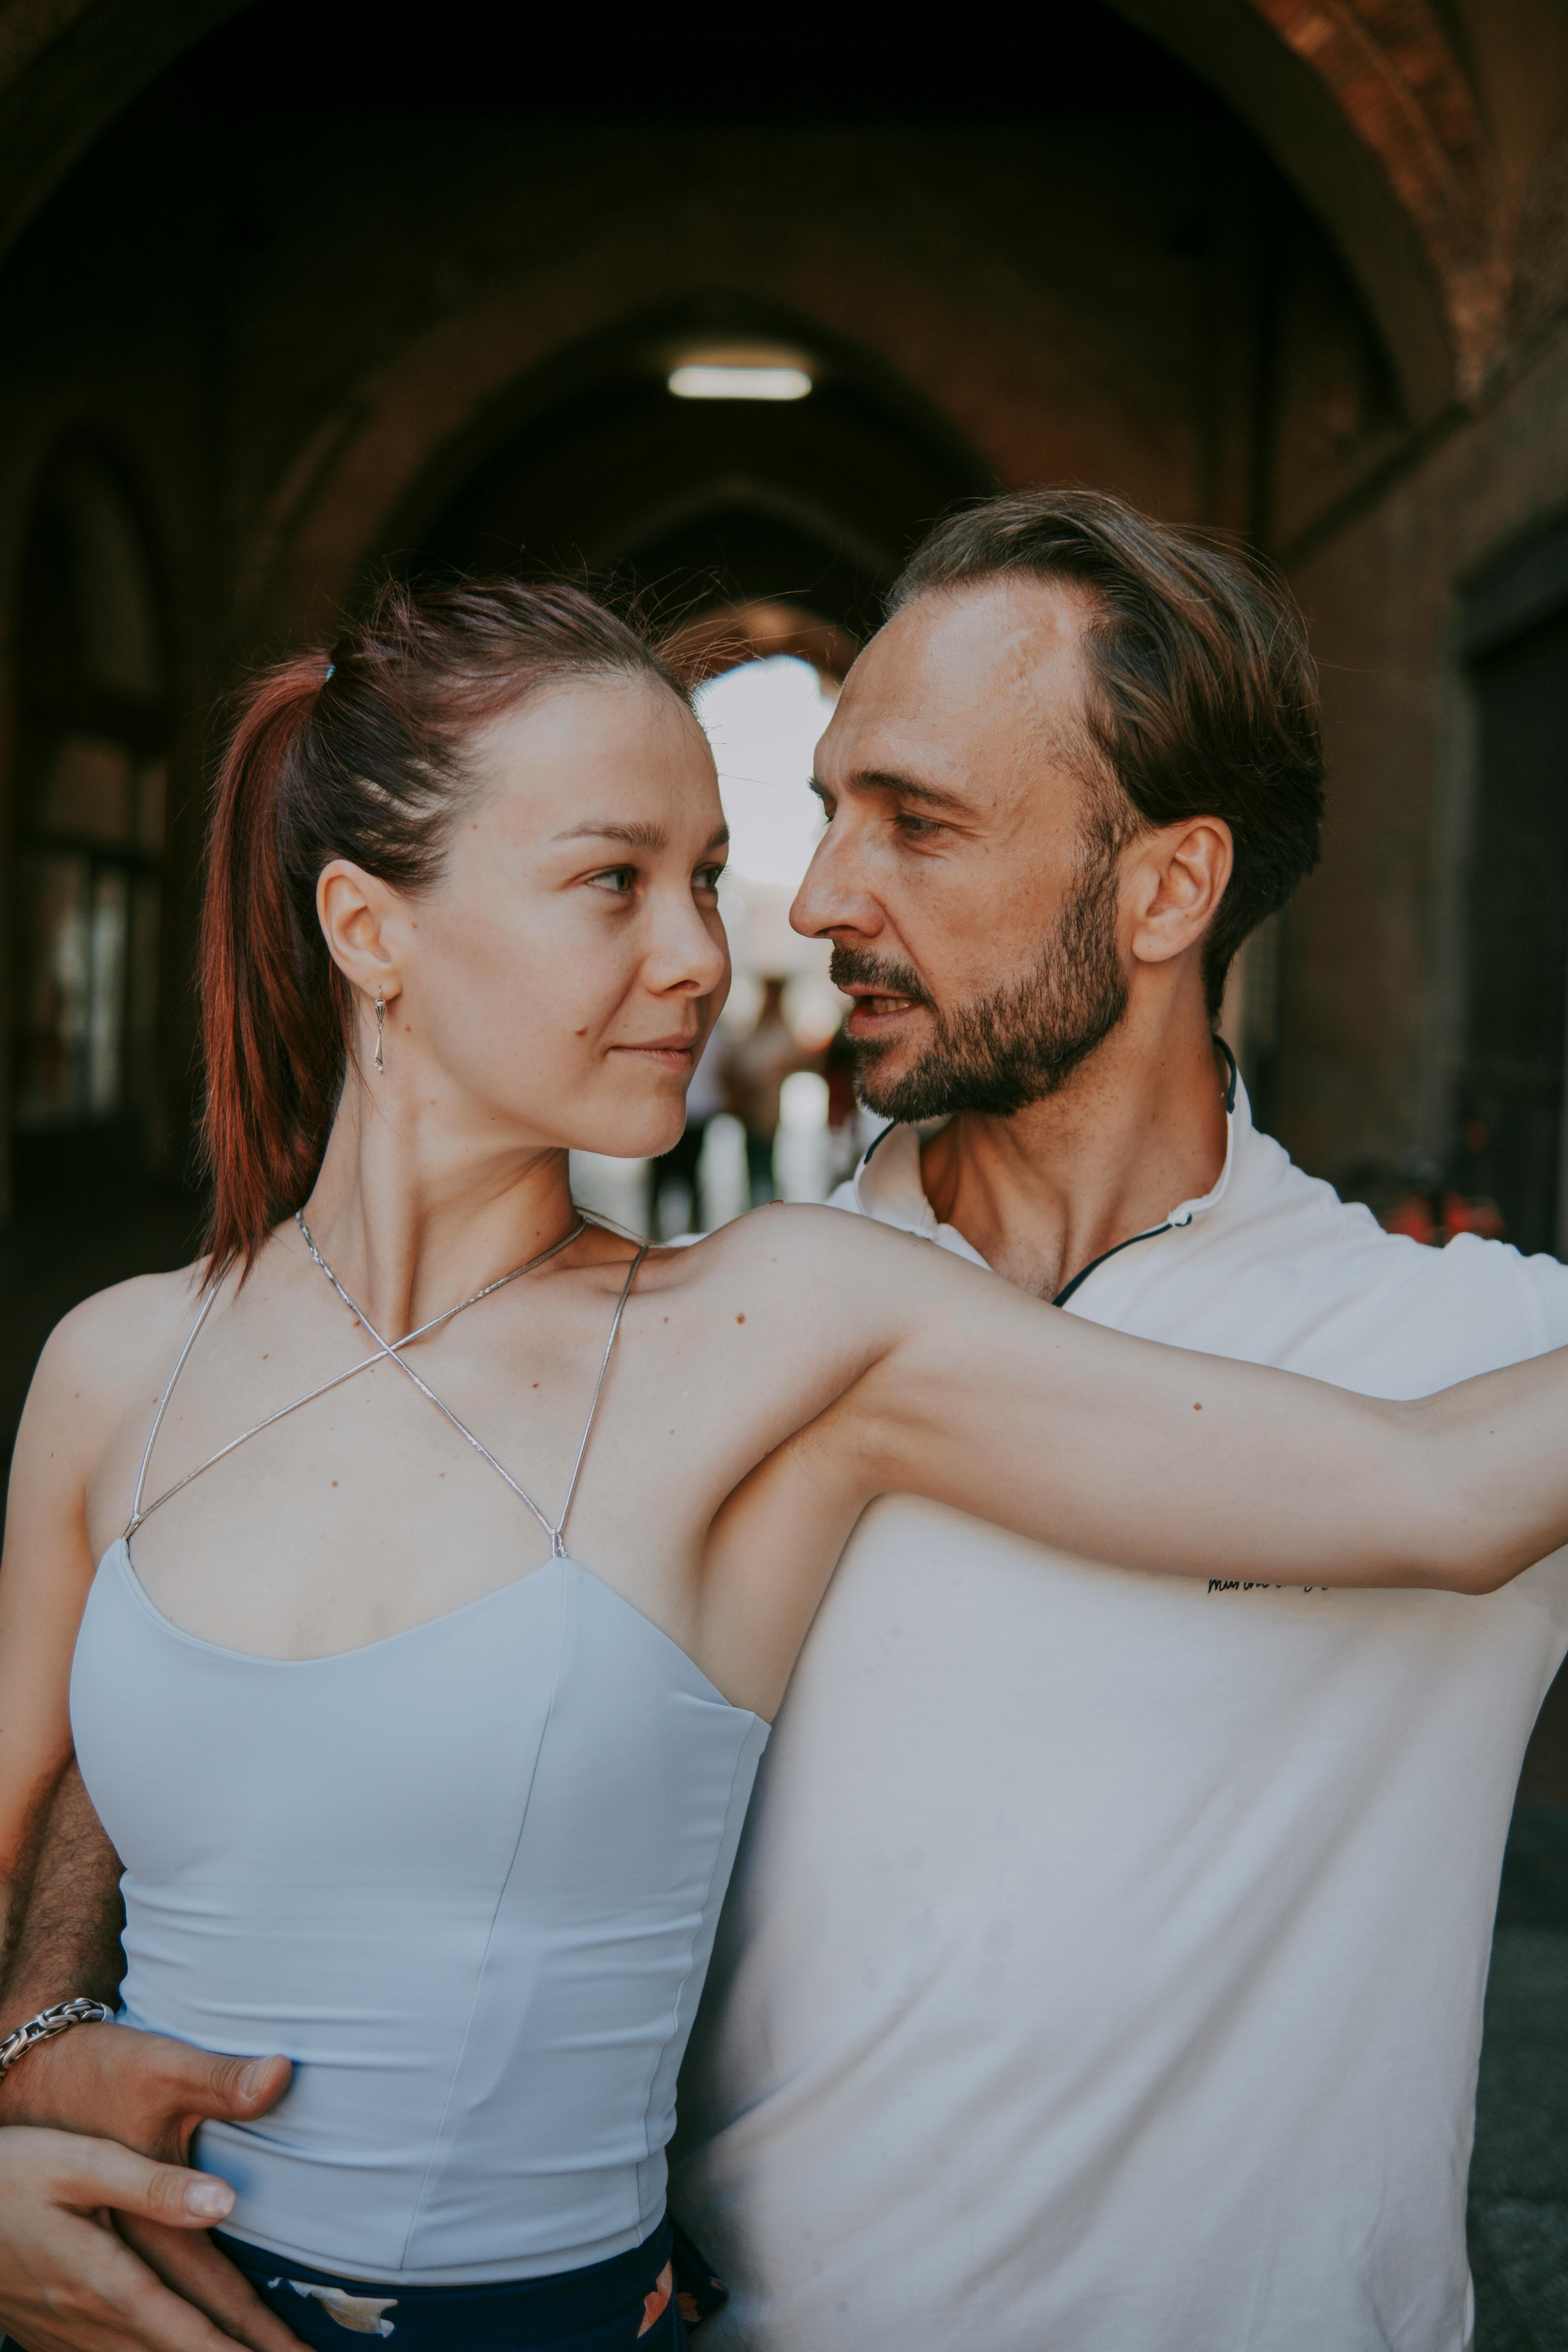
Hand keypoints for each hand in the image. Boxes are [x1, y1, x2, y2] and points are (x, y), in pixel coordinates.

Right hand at [0, 2026, 302, 2350]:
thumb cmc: (13, 2174)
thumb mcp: (81, 2164)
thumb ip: (153, 2185)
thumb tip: (225, 2202)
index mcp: (108, 2279)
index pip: (192, 2332)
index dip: (244, 2351)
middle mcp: (89, 2319)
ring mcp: (67, 2332)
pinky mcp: (51, 2331)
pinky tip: (174, 2350)